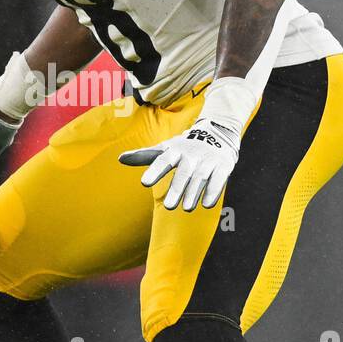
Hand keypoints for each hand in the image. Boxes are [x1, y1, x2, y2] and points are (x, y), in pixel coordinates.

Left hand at [119, 114, 240, 211]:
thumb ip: (144, 156)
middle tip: (168, 206)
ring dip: (193, 193)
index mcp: (175, 150)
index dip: (154, 171)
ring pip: (200, 178)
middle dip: (176, 189)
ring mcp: (208, 160)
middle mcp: (191, 155)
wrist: (217, 133)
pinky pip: (218, 179)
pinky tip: (206, 204)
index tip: (144, 183)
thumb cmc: (185, 146)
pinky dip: (213, 191)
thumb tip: (120, 159)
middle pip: (183, 173)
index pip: (163, 160)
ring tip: (186, 208)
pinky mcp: (222, 166)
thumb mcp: (165, 148)